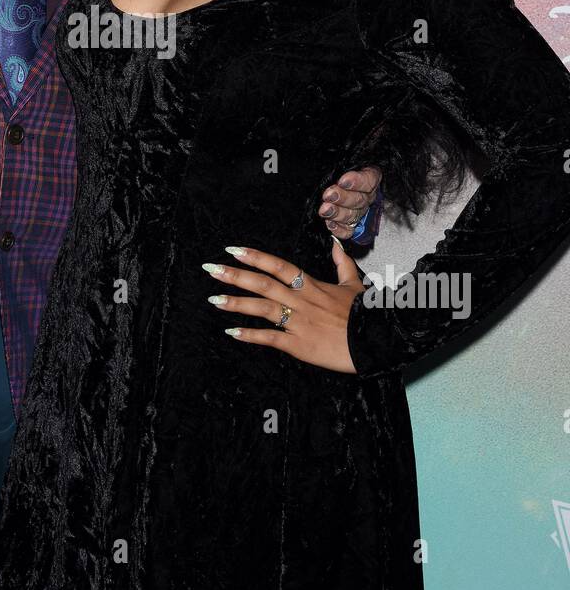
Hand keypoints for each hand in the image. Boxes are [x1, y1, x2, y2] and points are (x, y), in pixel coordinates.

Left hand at [202, 238, 364, 372]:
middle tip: (211, 269)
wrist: (377, 340)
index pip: (278, 266)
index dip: (255, 257)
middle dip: (236, 275)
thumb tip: (335, 244)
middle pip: (263, 283)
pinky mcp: (299, 344)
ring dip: (236, 303)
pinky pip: (271, 338)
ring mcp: (299, 322)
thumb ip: (341, 264)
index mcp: (312, 285)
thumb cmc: (365, 313)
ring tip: (214, 299)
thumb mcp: (354, 284)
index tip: (233, 250)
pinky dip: (251, 335)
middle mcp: (301, 300)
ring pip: (263, 309)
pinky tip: (232, 332)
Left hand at [317, 165, 380, 237]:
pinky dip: (339, 229)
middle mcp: (366, 196)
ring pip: (353, 215)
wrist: (331, 187)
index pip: (370, 179)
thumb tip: (330, 162)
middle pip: (360, 199)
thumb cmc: (336, 172)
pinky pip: (348, 231)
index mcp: (369, 177)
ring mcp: (360, 212)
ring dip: (337, 213)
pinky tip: (329, 224)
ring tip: (324, 210)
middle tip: (329, 195)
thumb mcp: (340, 164)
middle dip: (343, 198)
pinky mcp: (352, 226)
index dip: (357, 181)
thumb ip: (340, 165)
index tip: (342, 180)